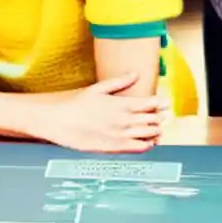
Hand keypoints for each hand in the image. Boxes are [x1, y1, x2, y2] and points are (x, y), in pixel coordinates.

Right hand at [42, 73, 170, 153]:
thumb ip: (119, 82)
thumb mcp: (97, 88)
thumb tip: (135, 74)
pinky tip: (147, 143)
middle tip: (160, 117)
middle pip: (154, 119)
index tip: (163, 104)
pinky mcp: (114, 147)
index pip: (151, 103)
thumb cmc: (75, 103)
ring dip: (156, 132)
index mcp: (122, 103)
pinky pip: (139, 148)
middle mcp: (124, 119)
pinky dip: (147, 145)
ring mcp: (120, 134)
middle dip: (159, 118)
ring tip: (155, 130)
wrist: (58, 120)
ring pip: (150, 134)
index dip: (161, 103)